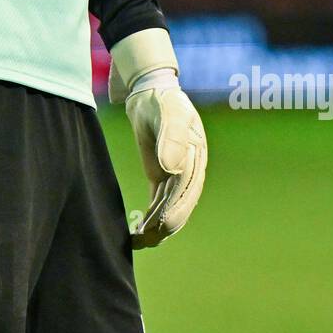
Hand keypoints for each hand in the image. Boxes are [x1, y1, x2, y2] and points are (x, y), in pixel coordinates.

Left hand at [108, 30, 206, 247]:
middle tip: (143, 239)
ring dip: (157, 226)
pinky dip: (151, 217)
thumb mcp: (167, 112)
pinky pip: (160, 202)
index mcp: (195, 156)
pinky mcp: (163, 176)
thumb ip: (171, 136)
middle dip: (164, 224)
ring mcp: (177, 175)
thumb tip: (173, 169)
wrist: (151, 91)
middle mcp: (190, 169)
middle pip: (180, 204)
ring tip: (137, 241)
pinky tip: (140, 231)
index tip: (161, 225)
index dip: (175, 208)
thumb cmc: (161, 99)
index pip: (186, 188)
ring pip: (170, 208)